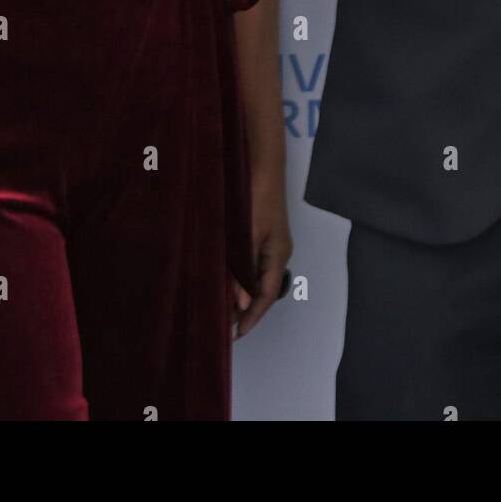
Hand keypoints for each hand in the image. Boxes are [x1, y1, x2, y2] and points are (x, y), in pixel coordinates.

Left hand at [232, 175, 291, 338]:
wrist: (261, 166)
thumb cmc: (257, 198)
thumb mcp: (249, 236)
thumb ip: (244, 271)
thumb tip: (240, 304)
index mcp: (278, 256)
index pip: (266, 296)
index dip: (252, 317)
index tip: (236, 335)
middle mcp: (277, 253)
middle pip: (262, 289)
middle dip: (245, 309)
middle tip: (224, 327)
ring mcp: (270, 243)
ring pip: (255, 277)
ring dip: (241, 294)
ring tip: (222, 309)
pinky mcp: (260, 233)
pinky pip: (251, 264)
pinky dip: (239, 277)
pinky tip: (226, 279)